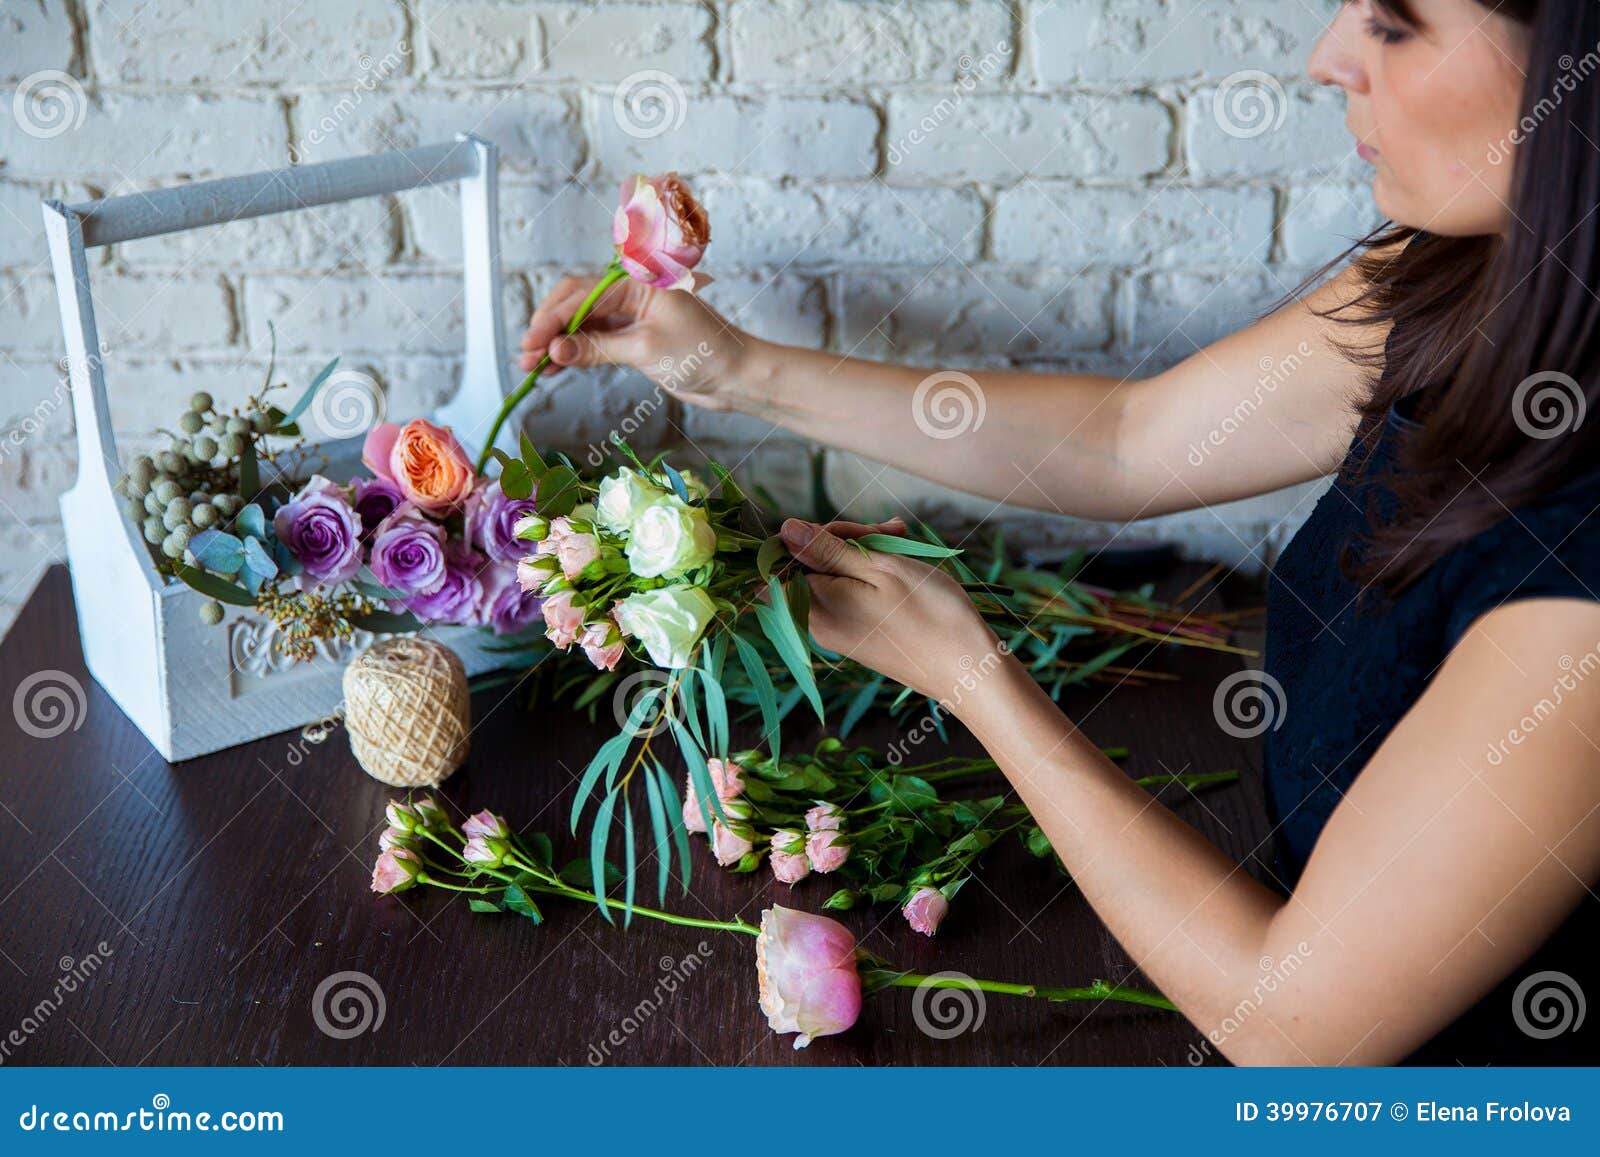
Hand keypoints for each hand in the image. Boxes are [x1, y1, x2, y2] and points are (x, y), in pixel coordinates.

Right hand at [519, 271, 750, 408]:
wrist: (736, 376)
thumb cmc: (703, 354)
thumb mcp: (645, 350)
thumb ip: (597, 349)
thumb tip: (555, 351)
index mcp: (637, 281)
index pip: (580, 295)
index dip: (551, 321)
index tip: (530, 344)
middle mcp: (631, 292)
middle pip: (575, 303)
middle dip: (548, 329)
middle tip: (526, 357)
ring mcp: (631, 314)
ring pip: (582, 323)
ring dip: (558, 343)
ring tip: (534, 367)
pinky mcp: (633, 336)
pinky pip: (595, 339)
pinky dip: (576, 353)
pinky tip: (556, 368)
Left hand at [779, 518, 1003, 704]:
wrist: (967, 669)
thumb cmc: (929, 614)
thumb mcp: (879, 567)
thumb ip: (827, 549)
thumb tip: (784, 531)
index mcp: (814, 604)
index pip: (779, 559)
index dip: (806, 537)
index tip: (847, 533)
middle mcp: (816, 622)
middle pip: (807, 565)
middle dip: (844, 539)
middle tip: (890, 532)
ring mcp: (836, 630)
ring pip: (831, 575)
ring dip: (862, 552)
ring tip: (901, 539)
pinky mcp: (855, 634)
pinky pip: (847, 594)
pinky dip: (869, 574)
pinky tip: (899, 561)